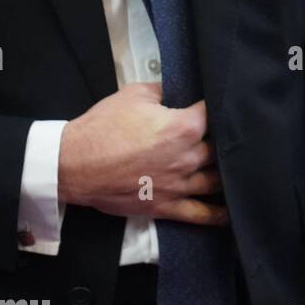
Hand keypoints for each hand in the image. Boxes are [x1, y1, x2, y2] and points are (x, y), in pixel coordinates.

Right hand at [57, 83, 226, 225]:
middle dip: (223, 142)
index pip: (213, 114)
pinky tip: (230, 213)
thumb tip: (174, 89)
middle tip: (223, 139)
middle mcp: (188, 157)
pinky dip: (218, 215)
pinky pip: (201, 214)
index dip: (216, 109)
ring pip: (217, 181)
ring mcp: (179, 184)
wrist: (72, 164)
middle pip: (220, 149)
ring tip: (231, 170)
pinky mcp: (167, 206)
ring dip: (225, 174)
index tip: (219, 107)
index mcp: (184, 127)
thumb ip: (162, 91)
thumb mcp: (133, 95)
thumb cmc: (101, 128)